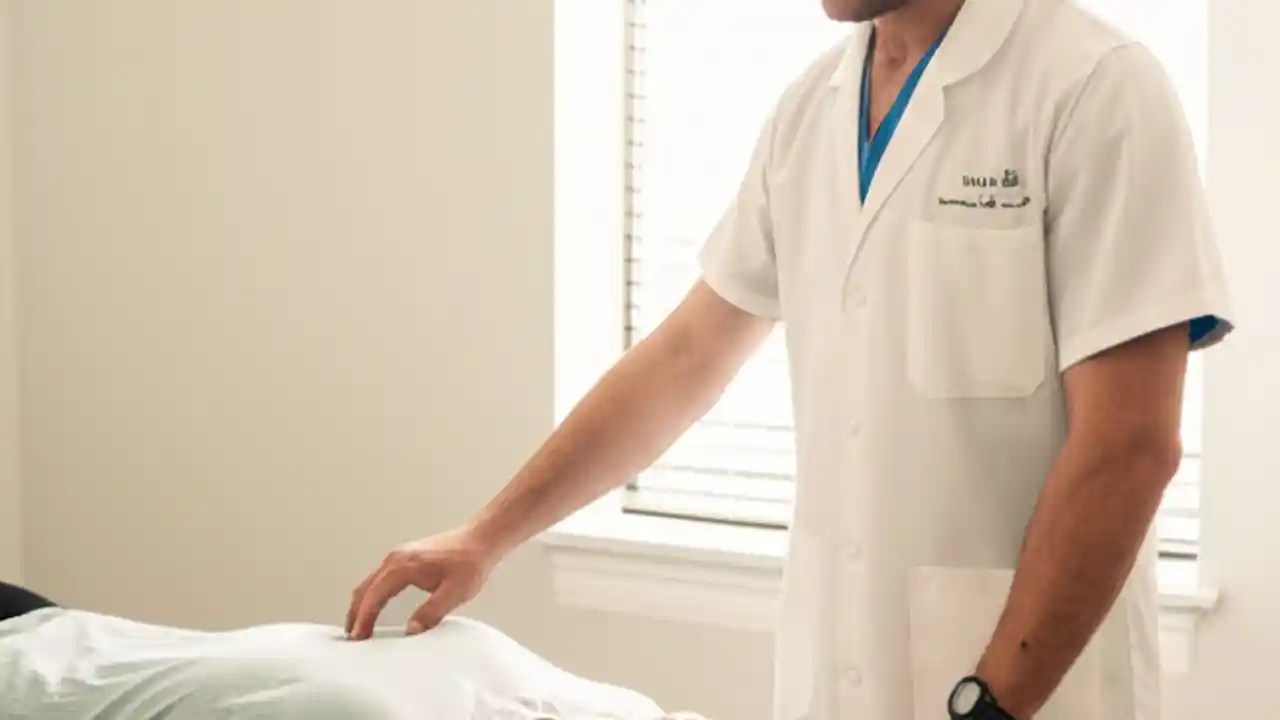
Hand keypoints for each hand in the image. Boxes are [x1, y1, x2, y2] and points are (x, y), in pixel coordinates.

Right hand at [345, 526, 497, 640]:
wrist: (481, 540)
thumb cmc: (470, 563)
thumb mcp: (454, 593)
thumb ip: (431, 613)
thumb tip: (410, 631)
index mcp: (403, 566)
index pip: (374, 595)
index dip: (364, 618)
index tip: (358, 637)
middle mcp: (396, 558)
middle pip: (365, 588)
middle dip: (355, 613)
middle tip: (352, 638)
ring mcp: (399, 556)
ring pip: (370, 582)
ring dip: (362, 604)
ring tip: (358, 627)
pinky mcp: (405, 558)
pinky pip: (379, 578)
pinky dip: (371, 594)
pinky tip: (374, 607)